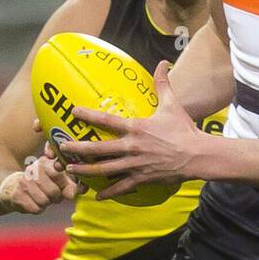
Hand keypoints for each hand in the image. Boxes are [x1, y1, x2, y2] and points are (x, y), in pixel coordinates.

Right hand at [0, 154, 79, 213]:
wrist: (13, 187)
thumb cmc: (41, 184)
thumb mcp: (57, 180)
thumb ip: (69, 185)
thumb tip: (71, 195)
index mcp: (44, 162)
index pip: (59, 174)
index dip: (64, 185)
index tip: (62, 187)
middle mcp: (33, 170)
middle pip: (54, 191)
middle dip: (56, 197)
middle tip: (50, 194)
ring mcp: (23, 183)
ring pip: (45, 201)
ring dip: (46, 203)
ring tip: (41, 197)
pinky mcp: (17, 196)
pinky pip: (36, 209)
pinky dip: (38, 209)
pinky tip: (33, 202)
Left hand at [60, 61, 210, 200]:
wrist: (197, 155)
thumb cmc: (184, 129)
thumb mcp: (172, 105)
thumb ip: (163, 84)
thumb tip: (163, 63)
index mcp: (136, 127)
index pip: (106, 120)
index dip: (88, 115)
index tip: (73, 111)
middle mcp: (131, 147)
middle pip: (98, 149)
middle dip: (77, 148)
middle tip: (61, 148)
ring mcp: (135, 164)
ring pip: (104, 170)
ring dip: (85, 170)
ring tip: (70, 170)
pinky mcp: (142, 178)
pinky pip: (121, 187)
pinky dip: (109, 193)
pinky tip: (97, 196)